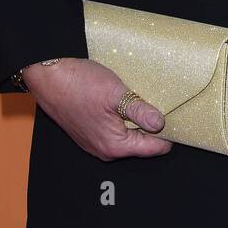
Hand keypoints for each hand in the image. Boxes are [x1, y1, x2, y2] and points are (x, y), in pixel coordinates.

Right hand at [20, 58, 171, 160]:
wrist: (48, 77)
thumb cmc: (78, 84)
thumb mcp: (116, 94)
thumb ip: (140, 111)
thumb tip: (161, 124)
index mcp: (114, 145)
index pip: (154, 148)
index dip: (169, 133)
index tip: (180, 118)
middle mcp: (105, 150)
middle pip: (142, 143)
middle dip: (154, 126)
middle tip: (163, 104)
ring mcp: (96, 142)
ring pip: (128, 136)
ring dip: (138, 120)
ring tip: (144, 100)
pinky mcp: (90, 132)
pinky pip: (115, 130)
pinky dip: (124, 118)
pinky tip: (125, 101)